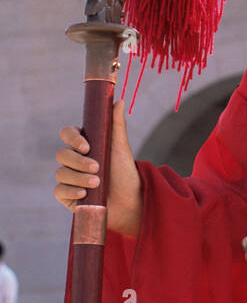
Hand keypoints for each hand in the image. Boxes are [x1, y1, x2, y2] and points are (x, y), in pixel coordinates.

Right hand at [54, 99, 142, 236]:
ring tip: (97, 183)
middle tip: (97, 168)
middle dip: (78, 161)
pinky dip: (71, 192)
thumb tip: (117, 100)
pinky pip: (59, 191)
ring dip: (78, 178)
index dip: (72, 138)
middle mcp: (73, 160)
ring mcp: (69, 178)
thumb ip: (116, 125)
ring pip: (61, 173)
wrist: (131, 201)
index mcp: (84, 145)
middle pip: (62, 154)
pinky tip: (84, 194)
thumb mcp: (121, 148)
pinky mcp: (67, 196)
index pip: (67, 134)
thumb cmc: (125, 173)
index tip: (87, 146)